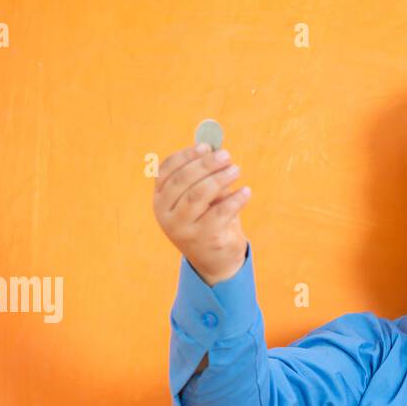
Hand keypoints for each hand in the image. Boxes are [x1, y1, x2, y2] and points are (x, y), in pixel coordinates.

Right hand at [152, 142, 251, 285]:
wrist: (215, 260)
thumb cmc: (208, 219)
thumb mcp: (201, 196)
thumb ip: (203, 173)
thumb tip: (215, 145)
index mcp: (160, 199)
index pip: (165, 171)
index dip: (186, 156)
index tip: (206, 147)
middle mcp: (166, 215)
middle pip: (183, 181)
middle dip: (206, 165)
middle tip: (227, 156)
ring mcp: (183, 229)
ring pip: (199, 195)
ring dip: (220, 178)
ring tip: (236, 170)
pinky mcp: (204, 239)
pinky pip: (220, 213)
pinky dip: (235, 199)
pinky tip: (246, 192)